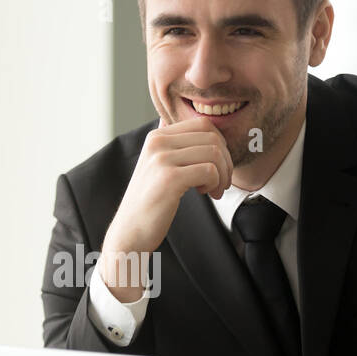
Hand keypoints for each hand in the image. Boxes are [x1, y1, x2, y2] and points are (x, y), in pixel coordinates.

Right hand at [100, 117, 232, 300]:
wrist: (130, 231)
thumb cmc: (151, 203)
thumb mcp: (160, 167)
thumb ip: (179, 148)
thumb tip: (212, 135)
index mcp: (157, 136)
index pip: (203, 124)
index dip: (220, 145)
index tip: (217, 168)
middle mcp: (157, 142)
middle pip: (212, 137)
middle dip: (226, 161)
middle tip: (221, 183)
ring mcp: (162, 159)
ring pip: (214, 153)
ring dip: (223, 174)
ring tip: (214, 190)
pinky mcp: (169, 178)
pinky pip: (210, 171)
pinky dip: (215, 184)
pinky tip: (205, 194)